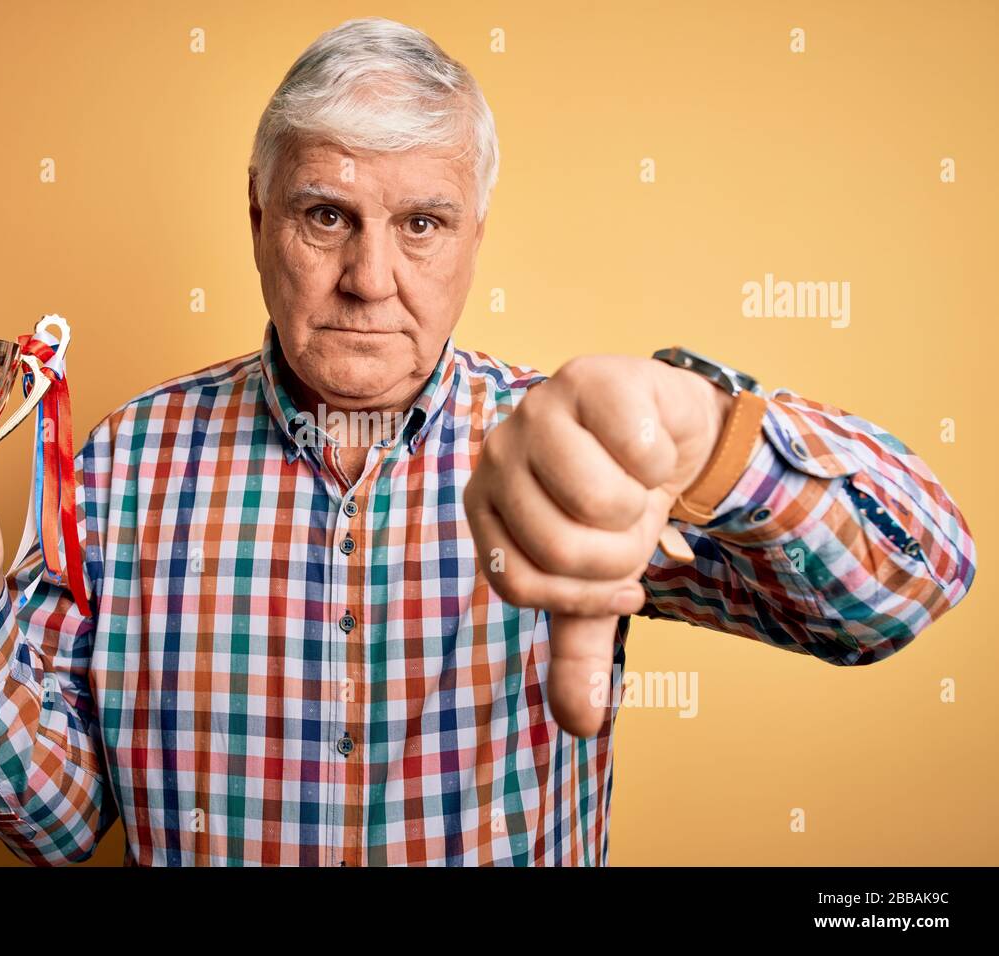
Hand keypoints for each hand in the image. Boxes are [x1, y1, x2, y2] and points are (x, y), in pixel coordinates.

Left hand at [463, 355, 731, 736]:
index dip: (585, 599)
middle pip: (560, 546)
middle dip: (619, 553)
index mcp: (482, 506)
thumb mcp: (598, 582)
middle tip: (631, 527)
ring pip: (598, 502)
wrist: (667, 435)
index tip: (626, 592)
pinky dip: (662, 461)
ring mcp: (537, 410)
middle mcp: (495, 455)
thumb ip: (578, 649)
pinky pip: (635, 450)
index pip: (521, 584)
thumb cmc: (617, 506)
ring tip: (638, 488)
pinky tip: (652, 447)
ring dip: (643, 508)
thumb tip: (580, 725)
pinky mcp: (588, 376)